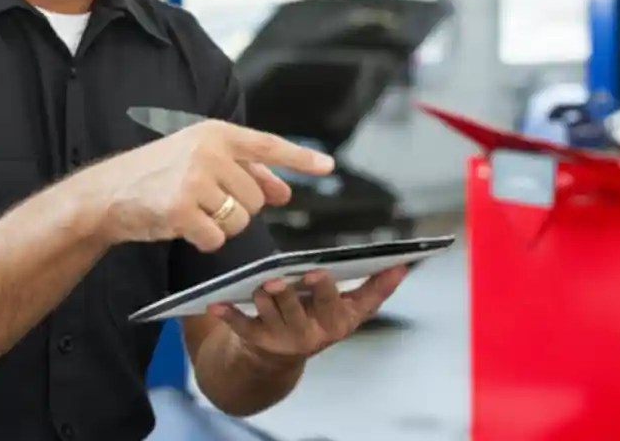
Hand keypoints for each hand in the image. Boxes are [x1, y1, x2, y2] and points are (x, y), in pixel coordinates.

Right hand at [81, 120, 333, 251]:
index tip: (327, 166)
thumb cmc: (156, 176)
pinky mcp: (181, 210)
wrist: (106, 193)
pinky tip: (183, 228)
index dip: (299, 158)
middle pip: (255, 198)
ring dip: (221, 226)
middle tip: (204, 203)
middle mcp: (207, 152)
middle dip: (237, 209)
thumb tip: (284, 191)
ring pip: (240, 220)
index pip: (267, 145)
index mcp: (214, 134)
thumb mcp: (200, 161)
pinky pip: (217, 239)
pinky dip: (204, 241)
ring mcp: (194, 180)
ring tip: (191, 212)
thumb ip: (244, 172)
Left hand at [210, 266, 408, 360]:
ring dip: (264, 298)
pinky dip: (228, 314)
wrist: (280, 355)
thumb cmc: (321, 318)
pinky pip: (240, 326)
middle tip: (281, 276)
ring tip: (259, 280)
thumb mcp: (351, 309)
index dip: (326, 290)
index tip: (318, 272)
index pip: (334, 305)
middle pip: (299, 311)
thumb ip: (376, 288)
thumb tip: (404, 265)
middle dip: (291, 294)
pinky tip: (215, 302)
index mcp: (336, 323)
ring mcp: (281, 339)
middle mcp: (310, 335)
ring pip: (271, 314)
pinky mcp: (254, 340)